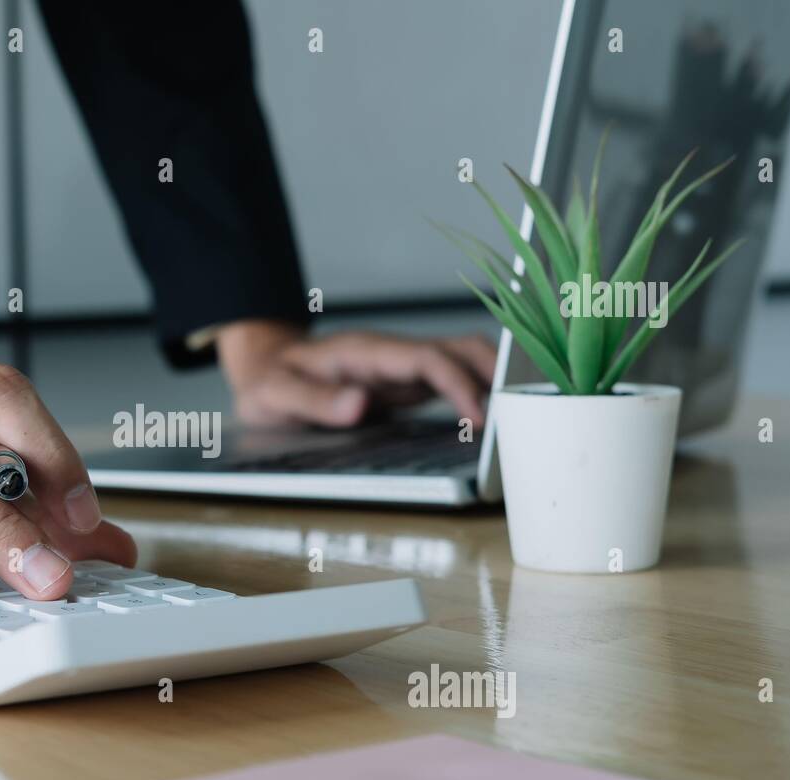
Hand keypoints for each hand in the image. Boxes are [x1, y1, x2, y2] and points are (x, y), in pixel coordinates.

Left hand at [217, 319, 497, 428]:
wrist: (265, 367)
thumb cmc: (270, 380)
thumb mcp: (274, 394)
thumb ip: (313, 400)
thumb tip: (359, 405)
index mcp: (365, 353)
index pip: (427, 359)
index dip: (458, 384)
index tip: (480, 416)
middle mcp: (391, 355)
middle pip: (459, 348)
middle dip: (496, 373)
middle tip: (524, 414)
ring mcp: (401, 368)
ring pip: (462, 361)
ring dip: (495, 381)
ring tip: (522, 418)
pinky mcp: (404, 385)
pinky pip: (452, 382)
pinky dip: (479, 394)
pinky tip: (495, 421)